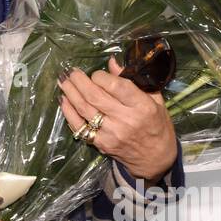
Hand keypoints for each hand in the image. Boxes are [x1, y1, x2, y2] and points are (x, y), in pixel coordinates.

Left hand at [57, 55, 177, 184]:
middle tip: (71, 72)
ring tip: (63, 81)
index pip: (116, 86)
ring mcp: (110, 133)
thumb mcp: (154, 100)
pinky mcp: (100, 143)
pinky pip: (79, 125)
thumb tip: (111, 62)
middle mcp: (125, 119)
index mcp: (142, 106)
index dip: (101, 77)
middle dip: (79, 81)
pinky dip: (69, 112)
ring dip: (70, 93)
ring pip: (84, 109)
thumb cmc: (157, 125)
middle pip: (95, 96)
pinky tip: (64, 100)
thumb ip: (132, 80)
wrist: (155, 159)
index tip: (96, 73)